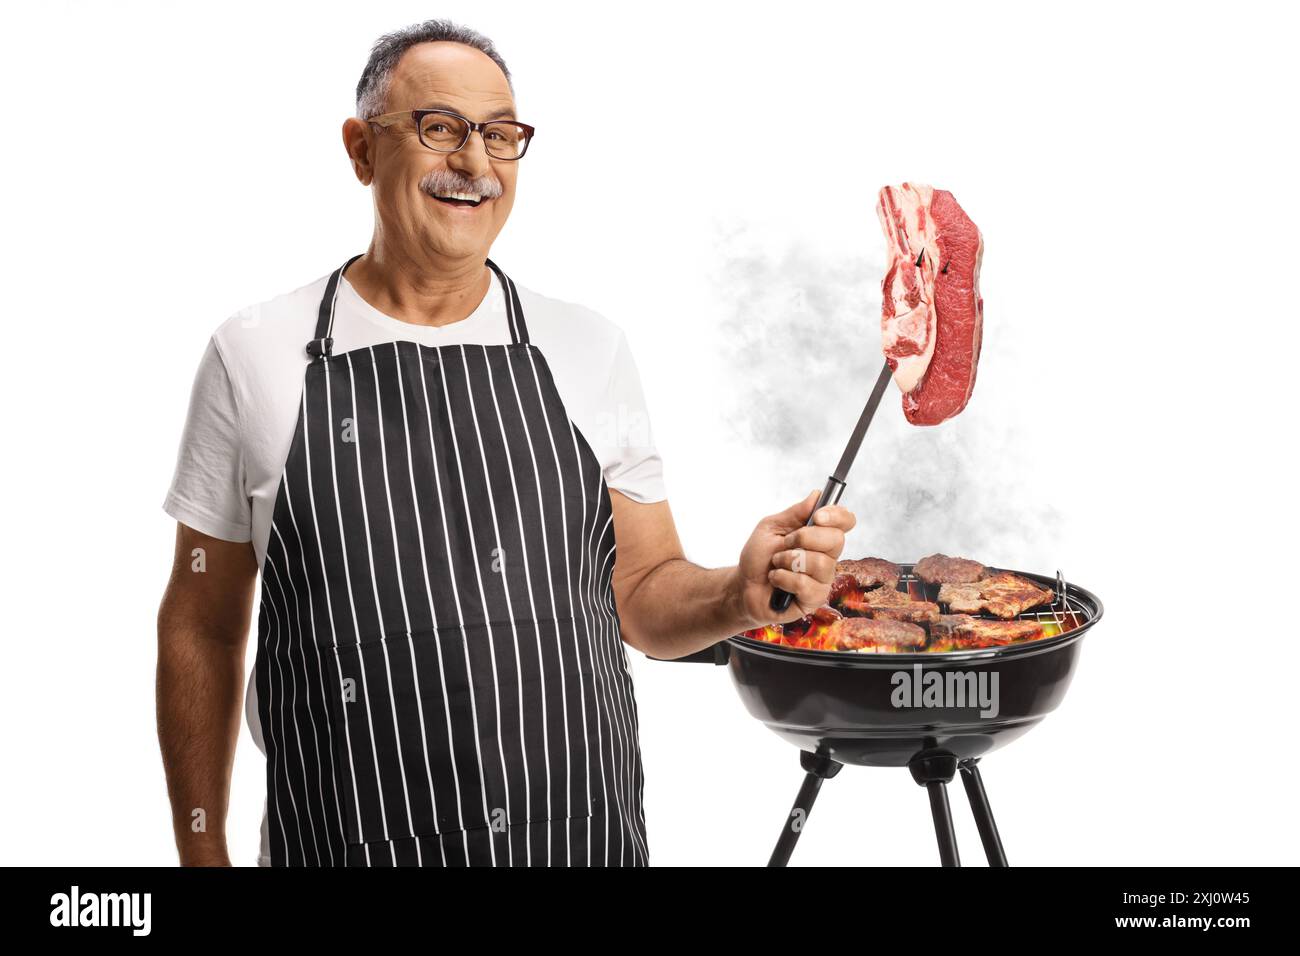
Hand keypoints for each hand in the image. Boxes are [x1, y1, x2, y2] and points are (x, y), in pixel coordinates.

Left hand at [735, 490, 856, 625]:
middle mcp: (826, 556)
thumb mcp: (771, 527)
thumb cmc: (758, 557)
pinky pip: (806, 584)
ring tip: (776, 564)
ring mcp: (822, 579)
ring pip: (820, 563)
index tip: (818, 516)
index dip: (837, 516)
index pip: (845, 522)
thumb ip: (795, 512)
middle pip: (836, 540)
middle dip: (804, 538)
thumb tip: (817, 495)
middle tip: (785, 544)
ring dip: (788, 560)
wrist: (742, 586)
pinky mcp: (814, 598)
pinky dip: (783, 578)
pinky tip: (776, 579)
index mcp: (819, 535)